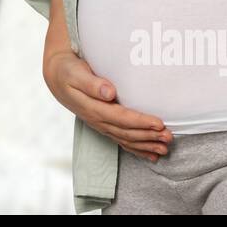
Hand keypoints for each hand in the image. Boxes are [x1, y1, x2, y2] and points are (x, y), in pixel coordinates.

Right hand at [43, 49, 172, 161]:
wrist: (57, 76)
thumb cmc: (68, 71)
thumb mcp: (75, 73)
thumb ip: (92, 83)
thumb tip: (109, 92)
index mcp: (92, 107)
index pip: (120, 118)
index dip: (140, 122)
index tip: (159, 123)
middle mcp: (97, 120)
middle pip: (126, 132)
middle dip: (148, 137)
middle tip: (169, 138)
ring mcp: (100, 125)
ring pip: (125, 139)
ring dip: (146, 145)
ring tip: (165, 149)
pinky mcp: (103, 125)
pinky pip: (121, 140)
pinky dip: (137, 149)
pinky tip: (151, 155)